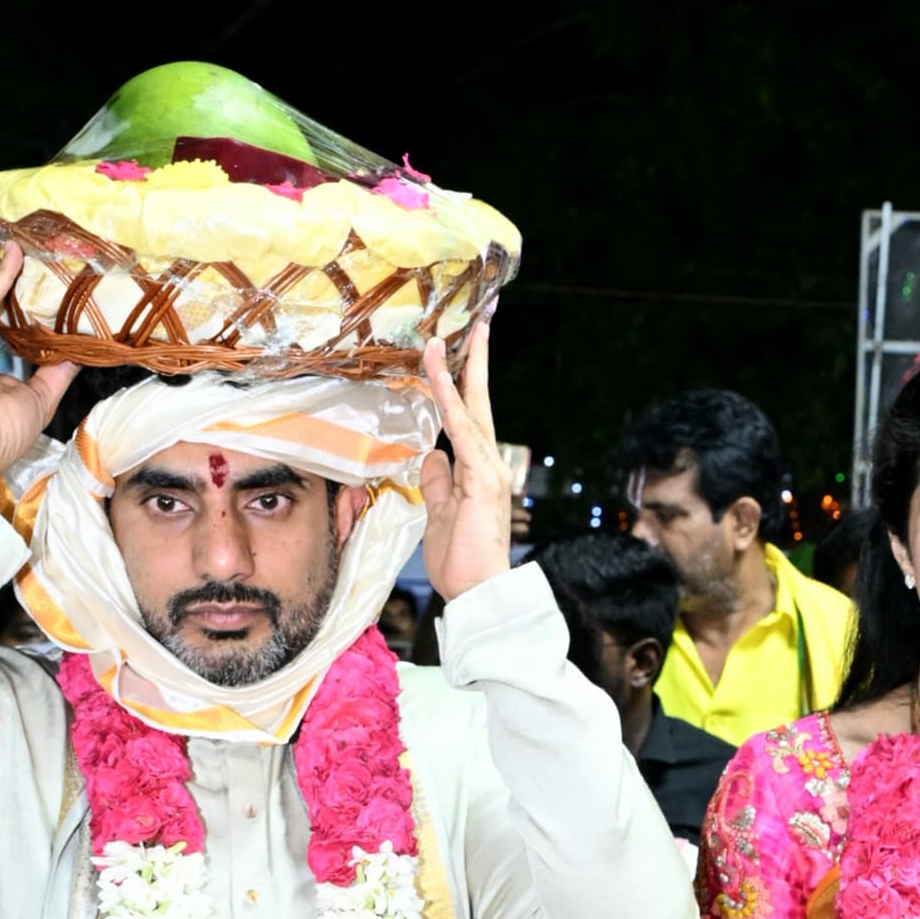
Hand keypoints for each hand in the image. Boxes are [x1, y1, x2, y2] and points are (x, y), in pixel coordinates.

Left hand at [420, 317, 510, 603]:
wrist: (480, 595)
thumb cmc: (463, 563)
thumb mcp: (440, 514)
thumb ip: (438, 482)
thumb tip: (431, 456)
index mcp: (479, 471)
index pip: (470, 417)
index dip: (463, 383)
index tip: (458, 350)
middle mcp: (488, 464)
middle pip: (479, 402)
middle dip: (475, 360)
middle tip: (477, 322)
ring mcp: (488, 471)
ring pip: (469, 410)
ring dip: (453, 373)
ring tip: (439, 340)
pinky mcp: (482, 481)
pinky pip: (462, 433)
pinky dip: (449, 403)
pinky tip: (438, 378)